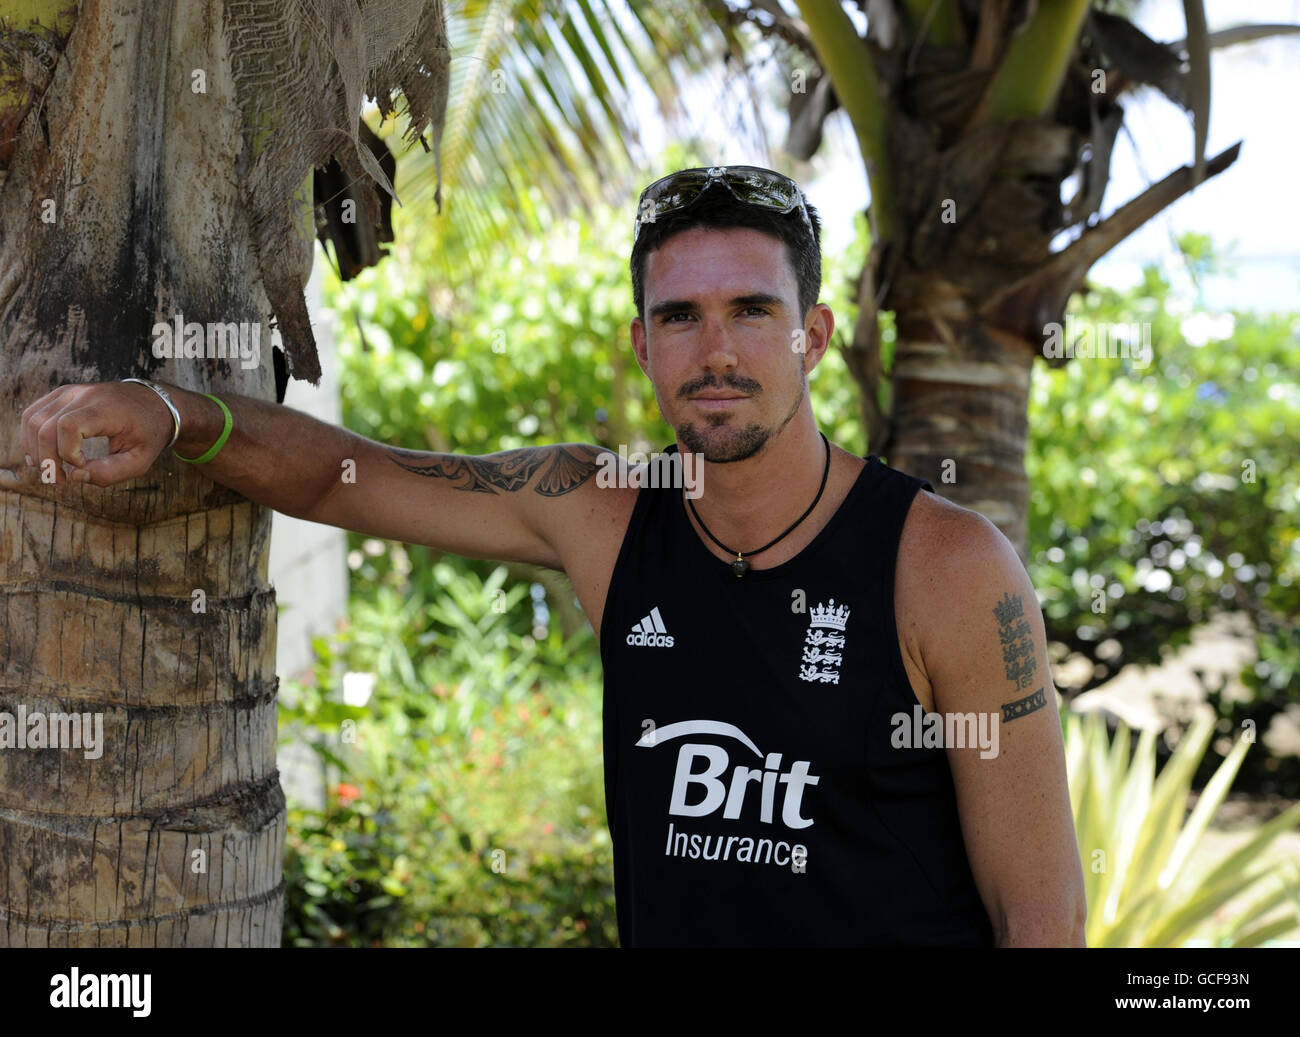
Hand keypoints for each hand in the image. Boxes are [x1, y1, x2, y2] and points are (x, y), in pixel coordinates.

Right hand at [1, 381, 174, 488]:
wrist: (155, 403)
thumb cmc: (148, 434)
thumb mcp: (140, 460)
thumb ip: (110, 473)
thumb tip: (74, 475)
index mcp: (107, 409)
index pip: (68, 426)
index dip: (67, 452)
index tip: (82, 466)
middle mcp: (84, 395)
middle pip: (44, 426)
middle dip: (47, 459)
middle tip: (60, 481)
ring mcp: (70, 391)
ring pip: (32, 419)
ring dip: (35, 450)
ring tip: (51, 472)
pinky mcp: (62, 394)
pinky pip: (33, 413)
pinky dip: (31, 437)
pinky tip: (41, 456)